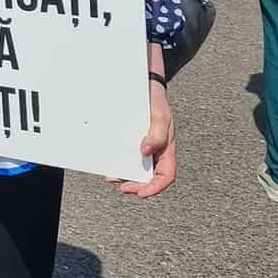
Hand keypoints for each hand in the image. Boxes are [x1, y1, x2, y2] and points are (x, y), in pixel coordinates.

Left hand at [109, 83, 174, 197]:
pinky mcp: (131, 140)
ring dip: (126, 176)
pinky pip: (126, 155)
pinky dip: (120, 163)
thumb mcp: (160, 116)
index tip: (142, 193)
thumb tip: (145, 152)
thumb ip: (156, 135)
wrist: (144, 84)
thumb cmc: (156, 101)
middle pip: (150, 176)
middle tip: (123, 188)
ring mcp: (143, 146)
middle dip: (138, 185)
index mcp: (166, 149)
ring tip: (112, 178)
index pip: (166, 175)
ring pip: (137, 168)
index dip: (155, 187)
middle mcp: (155, 150)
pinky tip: (110, 165)